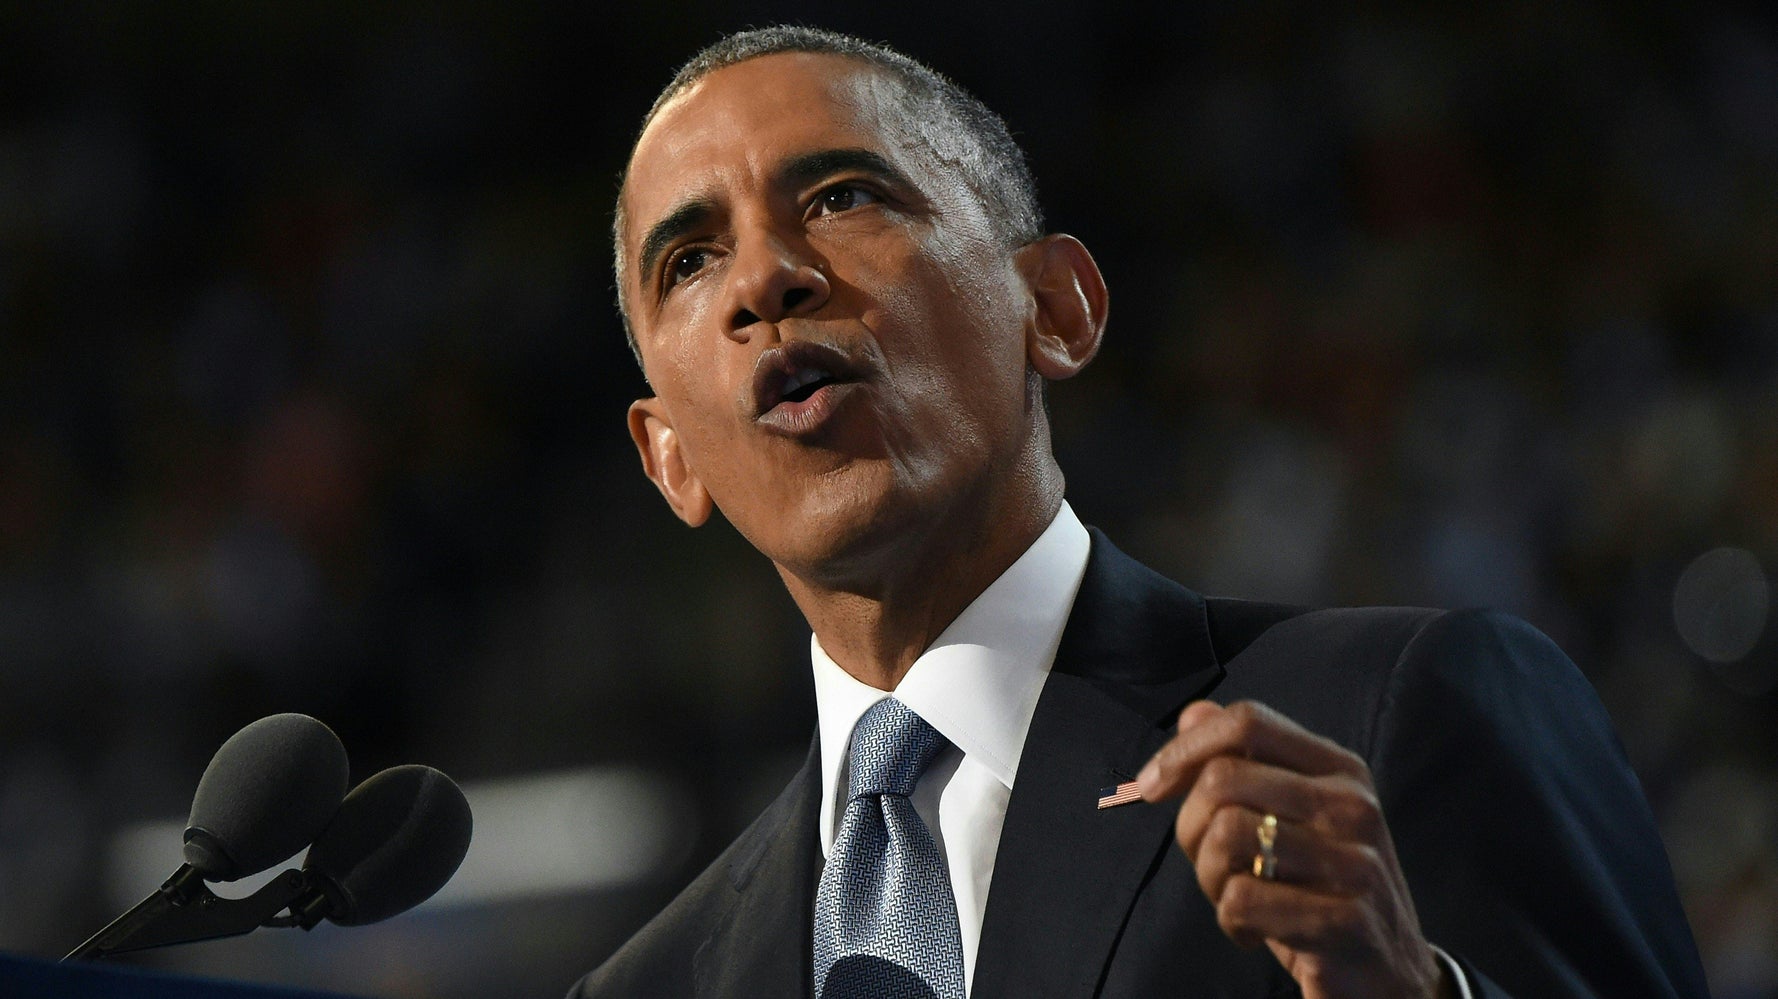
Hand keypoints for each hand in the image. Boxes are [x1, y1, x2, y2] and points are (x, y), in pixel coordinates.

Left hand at [1136, 700, 1451, 998]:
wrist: (1391, 975)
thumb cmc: (1322, 890)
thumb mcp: (1288, 819)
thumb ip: (1245, 762)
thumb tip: (1193, 714)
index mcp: (1339, 769)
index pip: (1247, 722)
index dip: (1184, 749)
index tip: (1150, 787)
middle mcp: (1353, 805)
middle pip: (1223, 779)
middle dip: (1191, 828)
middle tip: (1211, 867)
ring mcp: (1355, 862)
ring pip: (1226, 835)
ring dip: (1210, 878)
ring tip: (1235, 899)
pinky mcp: (1345, 921)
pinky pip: (1242, 899)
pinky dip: (1231, 922)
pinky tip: (1256, 932)